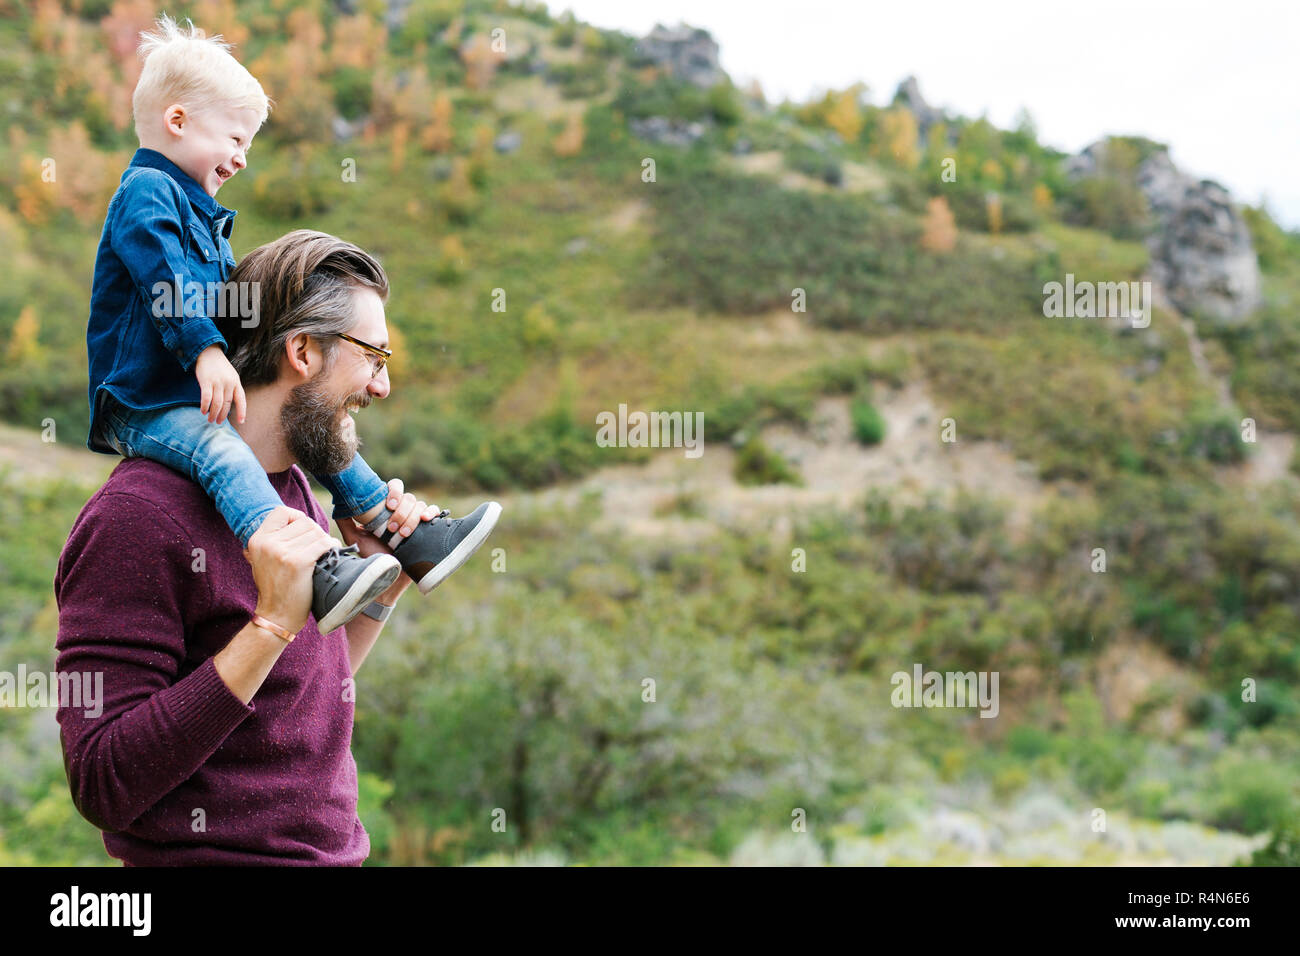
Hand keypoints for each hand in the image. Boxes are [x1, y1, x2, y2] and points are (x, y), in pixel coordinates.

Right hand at [195, 344, 246, 424]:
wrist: (208, 352)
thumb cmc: (219, 366)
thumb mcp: (231, 376)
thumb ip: (231, 388)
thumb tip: (228, 404)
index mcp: (236, 382)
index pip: (241, 400)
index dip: (242, 411)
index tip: (241, 421)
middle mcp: (228, 383)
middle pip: (227, 404)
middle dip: (222, 415)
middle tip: (218, 422)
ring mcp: (218, 382)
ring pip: (217, 403)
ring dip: (213, 413)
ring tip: (210, 419)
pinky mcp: (206, 381)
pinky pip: (206, 398)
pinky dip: (205, 406)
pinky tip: (203, 411)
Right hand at [244, 506, 340, 633]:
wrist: (277, 616)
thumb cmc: (277, 588)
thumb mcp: (264, 559)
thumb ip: (276, 540)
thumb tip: (300, 521)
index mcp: (257, 540)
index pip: (281, 511)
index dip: (297, 518)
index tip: (304, 532)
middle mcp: (268, 543)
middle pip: (304, 521)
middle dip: (316, 532)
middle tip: (318, 547)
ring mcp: (282, 552)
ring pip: (316, 532)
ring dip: (325, 541)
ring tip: (324, 553)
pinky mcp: (298, 562)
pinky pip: (323, 544)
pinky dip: (332, 547)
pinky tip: (332, 554)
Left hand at [337, 478, 441, 600]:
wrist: (387, 577)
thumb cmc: (372, 558)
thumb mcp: (356, 538)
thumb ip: (347, 522)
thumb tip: (341, 505)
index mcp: (388, 509)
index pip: (394, 487)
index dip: (394, 492)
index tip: (389, 506)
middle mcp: (403, 511)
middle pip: (408, 497)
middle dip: (401, 512)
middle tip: (392, 528)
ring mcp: (416, 519)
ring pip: (420, 505)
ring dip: (411, 518)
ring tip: (403, 534)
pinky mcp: (428, 529)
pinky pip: (435, 512)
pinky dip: (431, 512)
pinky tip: (425, 520)